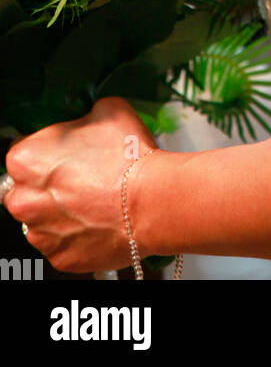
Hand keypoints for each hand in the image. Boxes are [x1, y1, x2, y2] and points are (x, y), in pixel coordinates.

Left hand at [4, 96, 157, 273]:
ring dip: (61, 211)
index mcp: (26, 160)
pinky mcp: (60, 257)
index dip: (46, 150)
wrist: (152, 201)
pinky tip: (98, 219)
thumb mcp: (108, 109)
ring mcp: (41, 233)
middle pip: (26, 189)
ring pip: (43, 219)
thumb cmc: (129, 159)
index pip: (22, 151)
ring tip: (94, 199)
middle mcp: (24, 200)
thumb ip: (85, 117)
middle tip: (80, 176)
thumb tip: (89, 120)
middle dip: (47, 184)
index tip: (63, 152)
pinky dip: (76, 234)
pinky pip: (62, 243)